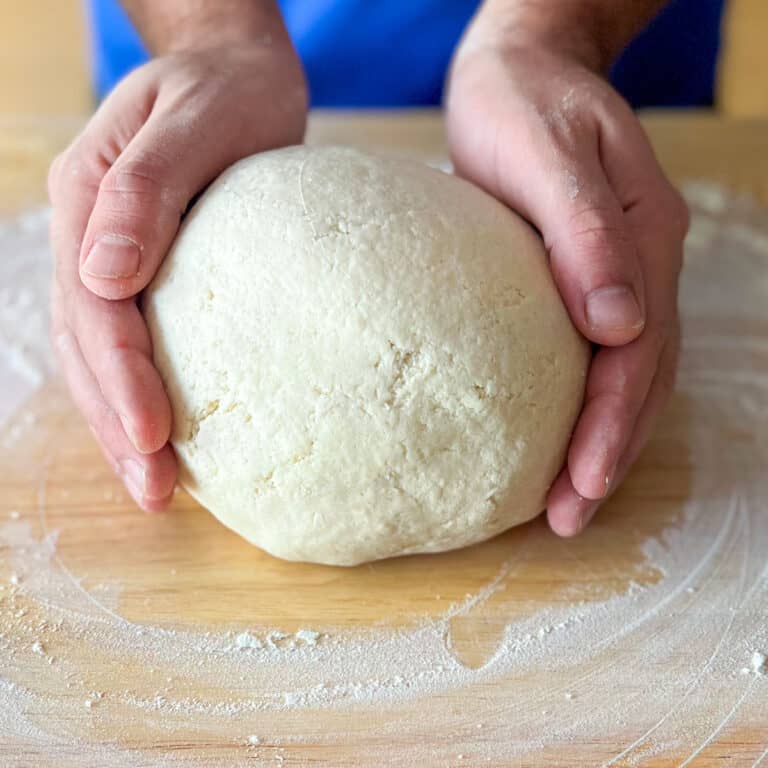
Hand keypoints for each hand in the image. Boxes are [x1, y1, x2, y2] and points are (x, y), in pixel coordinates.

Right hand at [49, 40, 306, 510]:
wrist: (236, 71)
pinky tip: (171, 434)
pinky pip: (134, 340)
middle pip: (88, 346)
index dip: (122, 378)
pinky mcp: (150, 270)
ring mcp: (113, 256)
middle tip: (156, 493)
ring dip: (123, 423)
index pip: (96, 308)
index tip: (156, 438)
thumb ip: (146, 190)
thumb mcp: (193, 121)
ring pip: (100, 354)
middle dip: (118, 424)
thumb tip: (104, 275)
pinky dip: (145, 391)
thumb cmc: (226, 90)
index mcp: (89, 200)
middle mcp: (90, 236)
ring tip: (158, 487)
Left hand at [446, 29, 688, 534]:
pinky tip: (560, 432)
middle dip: (608, 453)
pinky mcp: (586, 275)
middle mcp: (641, 266)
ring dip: (602, 438)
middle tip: (569, 517)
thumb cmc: (521, 106)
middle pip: (639, 378)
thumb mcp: (546, 156)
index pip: (636, 355)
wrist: (521, 67)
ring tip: (568, 498)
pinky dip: (586, 401)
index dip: (611, 424)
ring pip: (626, 373)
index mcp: (641, 241)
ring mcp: (620, 274)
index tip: (581, 485)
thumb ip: (588, 237)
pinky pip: (599, 352)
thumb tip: (621, 325)